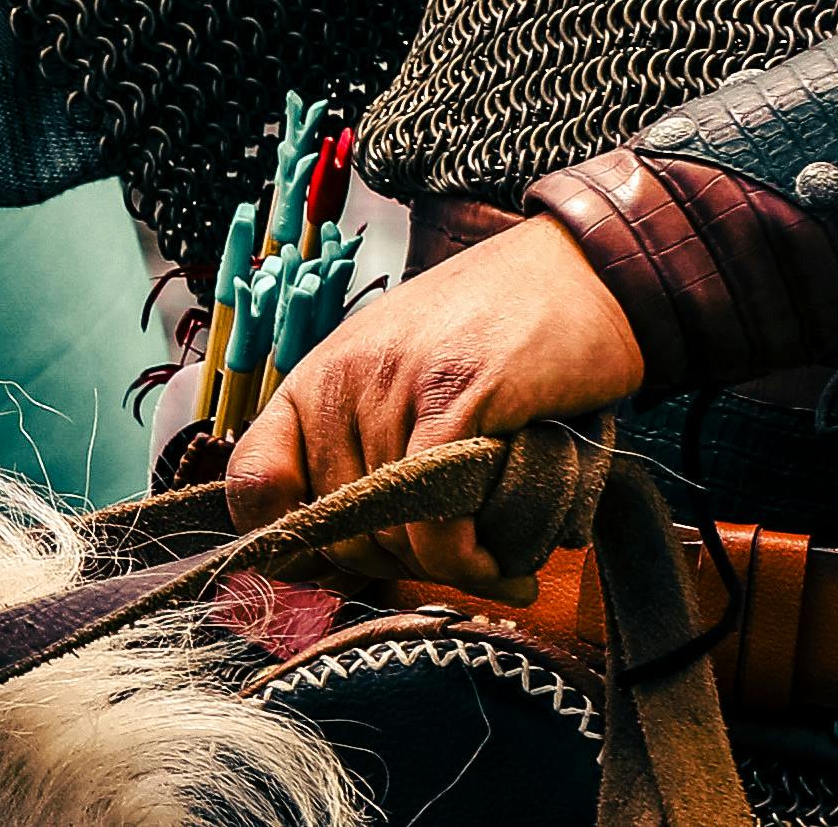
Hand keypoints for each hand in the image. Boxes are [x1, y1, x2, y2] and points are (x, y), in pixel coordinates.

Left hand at [223, 215, 643, 591]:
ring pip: (391, 537)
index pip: (251, 483)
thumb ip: (368, 453)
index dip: (289, 545)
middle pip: (337, 533)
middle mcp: (344, 377)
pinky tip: (503, 553)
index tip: (344, 565)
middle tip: (456, 558)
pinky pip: (436, 526)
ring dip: (448, 567)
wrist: (586, 270)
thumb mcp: (407, 381)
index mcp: (320, 376)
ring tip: (494, 551)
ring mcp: (397, 384)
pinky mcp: (456, 398)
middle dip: (399, 564)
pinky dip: (470, 560)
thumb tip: (330, 562)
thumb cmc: (500, 338)